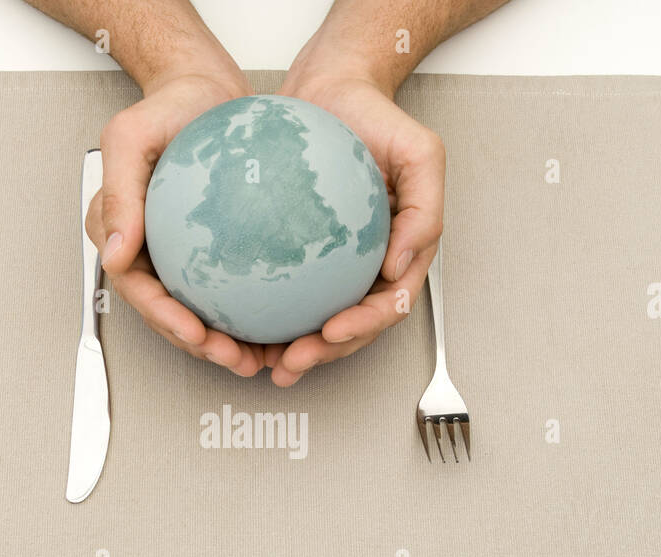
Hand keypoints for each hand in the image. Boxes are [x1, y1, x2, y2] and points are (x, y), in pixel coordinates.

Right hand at [85, 71, 265, 376]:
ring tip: (261, 359)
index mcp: (120, 235)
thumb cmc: (167, 107)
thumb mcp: (130, 137)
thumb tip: (114, 257)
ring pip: (203, 311)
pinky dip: (255, 311)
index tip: (195, 334)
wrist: (207, 91)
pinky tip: (285, 325)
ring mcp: (182, 256)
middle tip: (234, 359)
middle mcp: (148, 254)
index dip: (165, 320)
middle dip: (200, 345)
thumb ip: (119, 194)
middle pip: (170, 314)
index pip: (138, 290)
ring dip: (228, 342)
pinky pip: (236, 287)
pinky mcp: (216, 252)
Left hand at [266, 72, 445, 386]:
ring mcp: (333, 264)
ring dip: (291, 349)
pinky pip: (280, 288)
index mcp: (402, 253)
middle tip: (289, 364)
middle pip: (350, 327)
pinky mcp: (298, 254)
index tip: (331, 331)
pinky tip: (236, 324)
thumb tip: (400, 267)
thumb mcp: (421, 152)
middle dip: (322, 354)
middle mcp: (368, 267)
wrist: (332, 88)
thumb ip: (424, 209)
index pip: (388, 305)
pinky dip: (263, 312)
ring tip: (260, 363)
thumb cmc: (379, 117)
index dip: (362, 328)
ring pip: (314, 319)